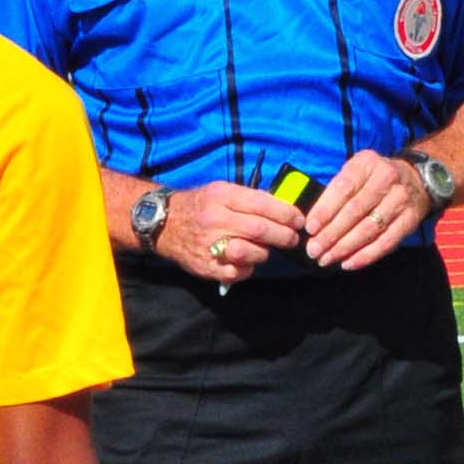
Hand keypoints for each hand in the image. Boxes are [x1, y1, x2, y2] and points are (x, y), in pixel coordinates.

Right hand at [160, 182, 302, 284]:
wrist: (165, 224)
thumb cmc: (201, 205)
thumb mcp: (221, 191)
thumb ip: (250, 198)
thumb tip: (284, 208)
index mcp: (221, 196)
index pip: (261, 204)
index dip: (286, 213)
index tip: (299, 220)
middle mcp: (215, 219)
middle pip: (260, 229)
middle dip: (284, 235)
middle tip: (293, 239)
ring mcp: (210, 244)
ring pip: (253, 252)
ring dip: (266, 252)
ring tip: (265, 248)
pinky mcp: (207, 267)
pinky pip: (239, 272)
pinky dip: (248, 267)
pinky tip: (246, 260)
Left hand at [302, 148, 431, 272]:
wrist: (416, 179)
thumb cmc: (374, 178)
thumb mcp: (356, 171)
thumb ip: (335, 191)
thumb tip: (312, 222)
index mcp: (367, 163)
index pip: (343, 188)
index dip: (325, 209)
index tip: (310, 228)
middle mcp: (386, 178)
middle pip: (354, 211)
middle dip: (331, 234)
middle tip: (314, 250)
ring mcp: (400, 200)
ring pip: (369, 229)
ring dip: (345, 248)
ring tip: (327, 258)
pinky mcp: (410, 220)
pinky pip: (386, 242)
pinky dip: (365, 256)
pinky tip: (348, 263)